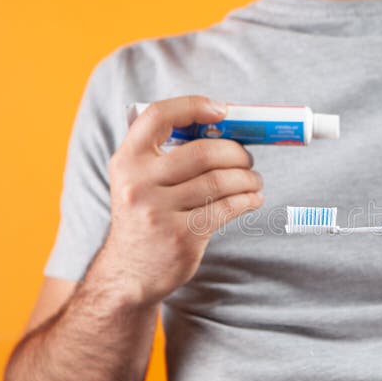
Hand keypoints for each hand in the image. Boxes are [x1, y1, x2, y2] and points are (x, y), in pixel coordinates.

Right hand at [95, 96, 263, 304]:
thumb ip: (164, 154)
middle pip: (203, 152)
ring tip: (254, 181)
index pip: (158, 116)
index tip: (223, 111)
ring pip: (220, 181)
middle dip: (236, 152)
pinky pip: (227, 208)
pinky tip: (253, 199)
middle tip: (247, 159)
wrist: (130, 273)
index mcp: (127, 161)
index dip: (194, 106)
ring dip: (248, 178)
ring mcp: (159, 212)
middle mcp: (138, 184)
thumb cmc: (145, 217)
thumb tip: (223, 127)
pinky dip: (248, 199)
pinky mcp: (182, 237)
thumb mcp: (136, 180)